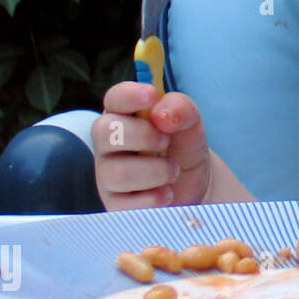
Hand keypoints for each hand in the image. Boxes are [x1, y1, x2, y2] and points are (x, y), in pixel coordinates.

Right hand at [93, 82, 212, 209]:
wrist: (194, 184)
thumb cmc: (182, 146)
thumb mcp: (191, 123)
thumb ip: (181, 108)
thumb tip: (162, 115)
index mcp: (124, 115)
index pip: (114, 98)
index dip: (130, 95)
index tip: (152, 96)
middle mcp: (109, 144)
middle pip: (104, 131)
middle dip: (142, 135)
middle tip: (166, 142)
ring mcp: (107, 175)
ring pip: (117, 172)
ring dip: (156, 171)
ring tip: (173, 170)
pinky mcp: (114, 204)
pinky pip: (126, 204)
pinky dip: (154, 197)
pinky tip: (167, 193)